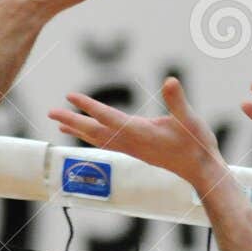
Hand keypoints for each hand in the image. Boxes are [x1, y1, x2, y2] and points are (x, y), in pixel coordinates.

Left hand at [50, 77, 224, 189]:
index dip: (89, 106)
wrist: (201, 169)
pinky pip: (107, 143)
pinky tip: (89, 134)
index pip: (108, 117)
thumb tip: (170, 80)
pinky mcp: (136, 151)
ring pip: (98, 139)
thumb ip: (178, 101)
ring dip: (79, 130)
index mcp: (140, 133)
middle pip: (95, 131)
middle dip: (72, 120)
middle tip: (51, 112)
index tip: (71, 97)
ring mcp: (132, 149)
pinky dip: (92, 137)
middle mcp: (131, 143)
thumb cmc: (197, 144)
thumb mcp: (190, 119)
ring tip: (60, 126)